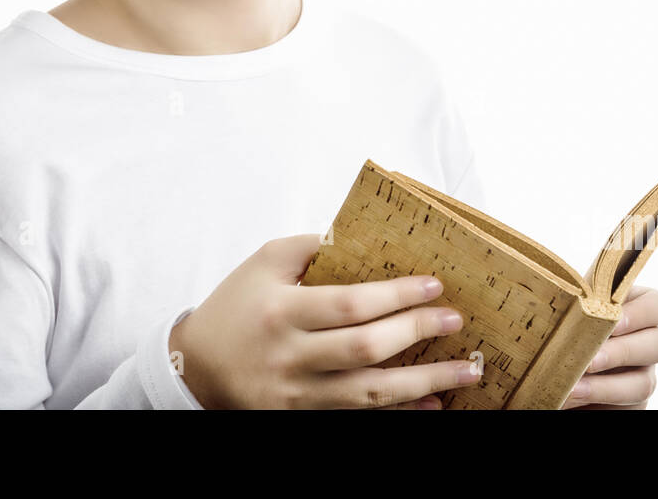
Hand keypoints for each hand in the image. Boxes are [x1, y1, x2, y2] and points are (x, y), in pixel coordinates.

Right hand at [168, 234, 482, 408]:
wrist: (193, 370)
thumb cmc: (236, 306)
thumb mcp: (265, 263)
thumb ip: (311, 246)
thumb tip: (364, 238)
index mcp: (282, 311)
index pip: (349, 303)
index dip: (396, 296)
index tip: (434, 286)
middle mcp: (290, 356)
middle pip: (365, 348)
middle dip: (417, 332)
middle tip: (454, 320)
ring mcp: (296, 395)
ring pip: (369, 393)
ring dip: (424, 383)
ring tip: (464, 373)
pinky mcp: (301, 418)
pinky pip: (358, 419)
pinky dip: (399, 414)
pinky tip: (432, 404)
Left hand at [562, 284, 657, 409]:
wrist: (542, 367)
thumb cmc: (556, 327)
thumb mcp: (566, 309)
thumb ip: (576, 301)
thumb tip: (572, 299)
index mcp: (633, 310)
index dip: (642, 312)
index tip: (613, 320)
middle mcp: (644, 342)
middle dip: (623, 352)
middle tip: (590, 360)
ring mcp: (641, 374)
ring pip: (645, 383)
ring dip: (608, 387)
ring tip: (574, 387)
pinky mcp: (631, 404)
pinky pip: (630, 408)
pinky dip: (600, 402)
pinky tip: (572, 396)